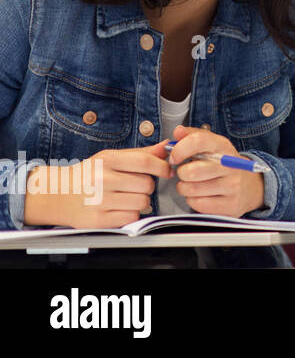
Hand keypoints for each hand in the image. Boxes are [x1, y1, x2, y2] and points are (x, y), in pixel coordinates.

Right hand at [24, 143, 171, 227]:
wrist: (56, 194)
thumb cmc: (87, 175)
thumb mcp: (110, 158)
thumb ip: (140, 153)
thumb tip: (166, 146)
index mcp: (106, 160)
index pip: (146, 162)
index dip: (162, 167)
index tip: (167, 171)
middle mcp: (102, 179)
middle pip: (147, 184)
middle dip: (146, 186)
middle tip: (134, 186)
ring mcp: (99, 201)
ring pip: (142, 202)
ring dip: (140, 201)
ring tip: (125, 197)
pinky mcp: (98, 220)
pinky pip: (132, 217)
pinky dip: (130, 214)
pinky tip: (119, 208)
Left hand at [168, 126, 265, 216]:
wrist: (249, 186)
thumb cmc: (222, 164)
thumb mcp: (212, 146)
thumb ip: (193, 136)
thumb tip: (178, 131)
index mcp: (223, 146)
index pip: (198, 141)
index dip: (179, 149)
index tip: (173, 157)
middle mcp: (230, 165)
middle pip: (191, 171)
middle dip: (181, 173)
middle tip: (185, 173)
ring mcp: (232, 186)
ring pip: (191, 189)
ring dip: (184, 188)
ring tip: (192, 184)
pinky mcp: (230, 204)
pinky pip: (198, 204)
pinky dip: (193, 201)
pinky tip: (200, 195)